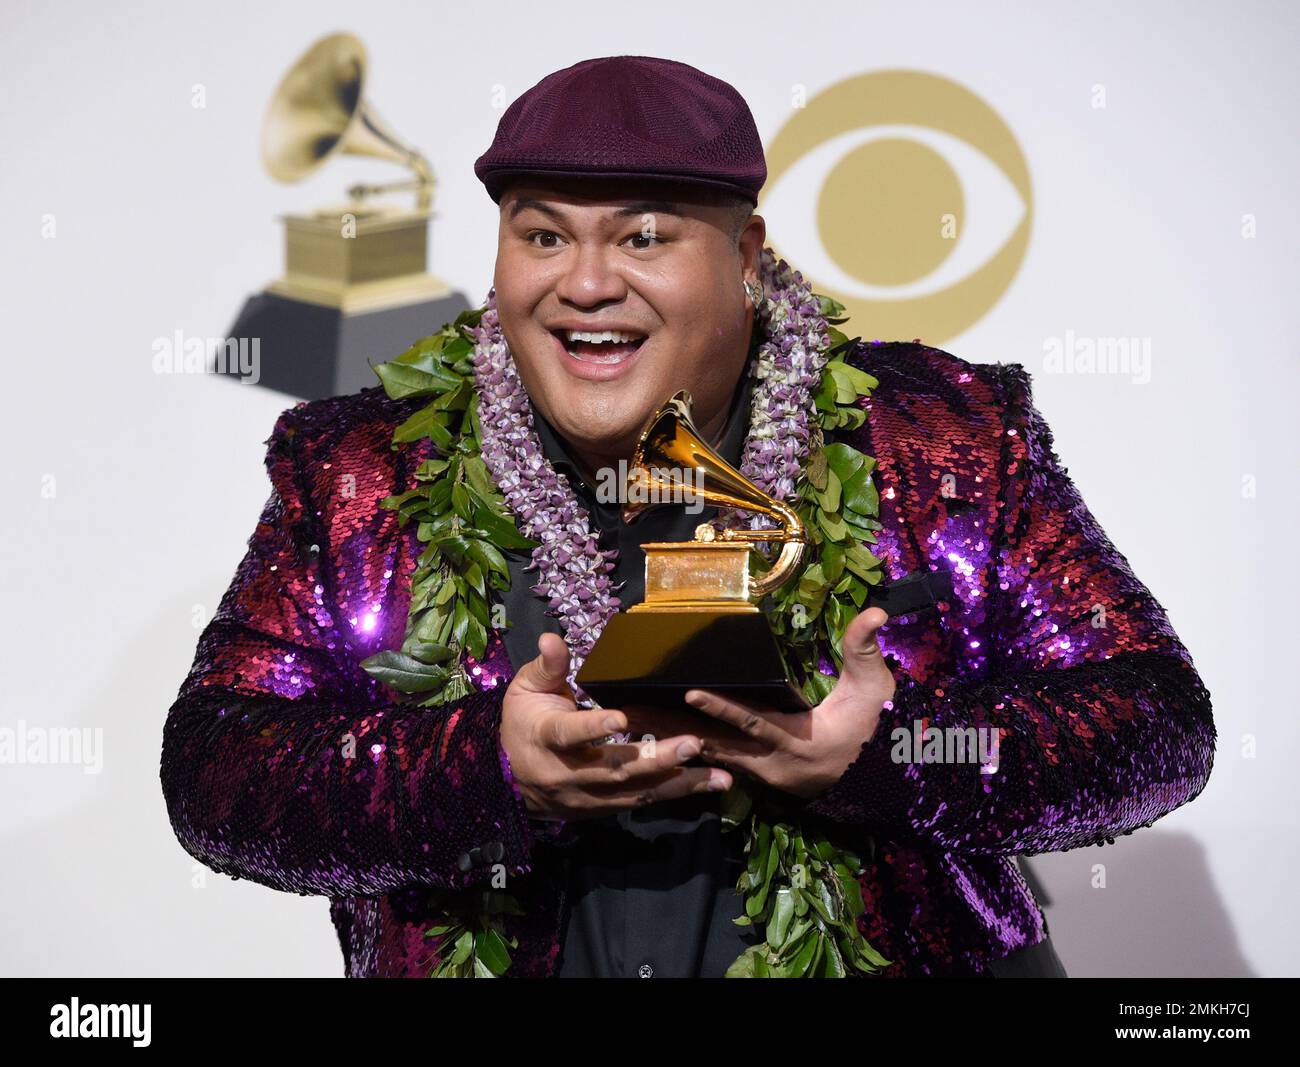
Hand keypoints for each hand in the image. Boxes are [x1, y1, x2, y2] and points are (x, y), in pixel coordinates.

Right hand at [499, 633, 733, 820]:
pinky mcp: (602, 809)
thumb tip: (553, 637)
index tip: (621, 719)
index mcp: (545, 738)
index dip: (593, 728)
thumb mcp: (526, 688)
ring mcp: (586, 798)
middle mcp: (567, 774)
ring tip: (720, 777)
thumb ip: (546, 665)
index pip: (569, 734)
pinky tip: (705, 784)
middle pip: (614, 770)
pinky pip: (640, 802)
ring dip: (679, 785)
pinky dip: (673, 794)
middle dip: (656, 758)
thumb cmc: (523, 722)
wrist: (508, 780)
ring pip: (635, 793)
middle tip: (693, 744)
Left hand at [622, 607, 895, 800]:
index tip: (690, 692)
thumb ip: (865, 649)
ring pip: (705, 754)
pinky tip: (649, 740)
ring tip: (630, 725)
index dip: (723, 708)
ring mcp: (756, 771)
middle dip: (673, 730)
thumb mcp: (873, 688)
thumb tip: (876, 612)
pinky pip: (709, 761)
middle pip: (713, 743)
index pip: (753, 721)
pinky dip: (680, 751)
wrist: (868, 777)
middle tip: (634, 714)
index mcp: (797, 740)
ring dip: (668, 741)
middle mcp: (769, 762)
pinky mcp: (747, 771)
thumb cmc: (866, 727)